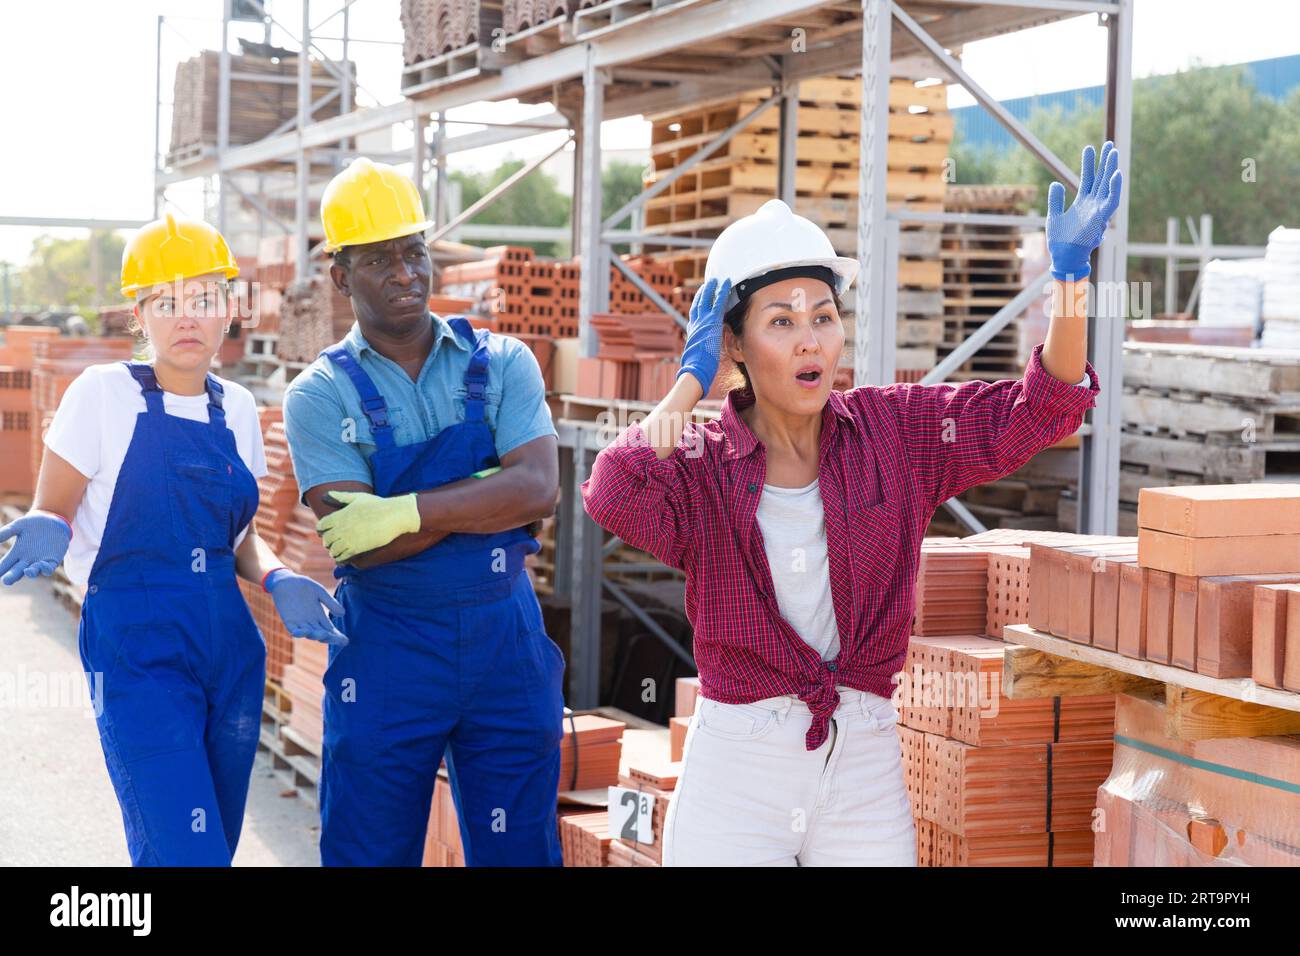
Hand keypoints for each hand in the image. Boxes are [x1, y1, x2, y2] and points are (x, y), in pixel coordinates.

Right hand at [0, 511, 71, 585]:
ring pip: (33, 572)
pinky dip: (46, 568)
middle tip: (6, 581)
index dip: (0, 570)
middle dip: (11, 577)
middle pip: (16, 572)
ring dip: (30, 572)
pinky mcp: (52, 561)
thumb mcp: (18, 526)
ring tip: (27, 571)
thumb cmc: (33, 524)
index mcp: (16, 553)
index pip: (5, 564)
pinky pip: (48, 568)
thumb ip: (6, 532)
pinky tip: (42, 564)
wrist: (53, 521)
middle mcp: (26, 560)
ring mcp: (39, 562)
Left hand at [265, 568, 348, 644]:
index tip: (345, 641)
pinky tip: (302, 632)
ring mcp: (300, 622)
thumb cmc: (303, 586)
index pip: (330, 630)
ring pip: (309, 633)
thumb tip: (343, 614)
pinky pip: (293, 629)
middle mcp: (311, 622)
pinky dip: (298, 632)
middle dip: (329, 638)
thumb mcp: (320, 592)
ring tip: (323, 634)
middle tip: (335, 638)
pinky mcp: (288, 620)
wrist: (285, 580)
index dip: (337, 636)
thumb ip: (330, 602)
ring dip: (315, 635)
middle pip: (321, 634)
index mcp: (320, 616)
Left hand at [316, 490, 420, 561]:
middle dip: (328, 542)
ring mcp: (348, 539)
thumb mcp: (358, 498)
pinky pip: (342, 557)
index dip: (322, 529)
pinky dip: (341, 559)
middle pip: (326, 539)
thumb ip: (341, 497)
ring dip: (334, 551)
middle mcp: (341, 528)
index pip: (321, 526)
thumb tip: (326, 494)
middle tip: (333, 543)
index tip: (326, 531)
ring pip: (332, 550)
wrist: (394, 516)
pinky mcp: (357, 548)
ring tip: (338, 551)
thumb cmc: (378, 505)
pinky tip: (344, 559)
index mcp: (340, 515)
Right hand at [676, 277, 731, 394]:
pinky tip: (727, 283)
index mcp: (692, 331)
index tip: (701, 299)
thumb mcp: (698, 356)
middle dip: (703, 293)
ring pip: (706, 299)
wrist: (695, 369)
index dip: (698, 305)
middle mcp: (696, 323)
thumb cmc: (697, 368)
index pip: (695, 314)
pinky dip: (721, 291)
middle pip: (698, 303)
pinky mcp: (712, 321)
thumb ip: (701, 351)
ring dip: (712, 288)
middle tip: (708, 284)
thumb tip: (703, 357)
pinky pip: (718, 302)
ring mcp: (703, 321)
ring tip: (716, 280)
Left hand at [1047, 141, 1123, 280]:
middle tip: (1110, 143)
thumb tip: (1055, 183)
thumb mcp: (1054, 216)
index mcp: (1083, 202)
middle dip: (1105, 161)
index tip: (1089, 147)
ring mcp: (1098, 210)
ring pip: (1108, 185)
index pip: (1088, 178)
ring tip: (1113, 152)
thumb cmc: (1060, 240)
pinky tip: (1116, 173)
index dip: (1089, 163)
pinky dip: (1114, 187)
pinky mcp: (1101, 218)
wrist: (1064, 256)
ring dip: (1111, 169)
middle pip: (1102, 178)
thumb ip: (1055, 200)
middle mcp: (1093, 203)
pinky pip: (1111, 200)